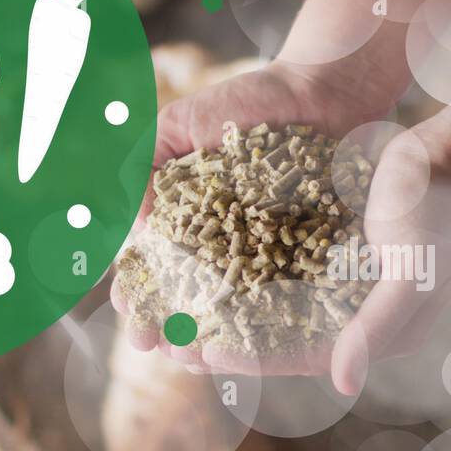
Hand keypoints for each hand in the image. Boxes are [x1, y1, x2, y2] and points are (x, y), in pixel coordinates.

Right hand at [112, 59, 396, 352]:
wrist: (323, 91)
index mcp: (188, 219)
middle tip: (148, 345)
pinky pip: (292, 299)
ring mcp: (269, 256)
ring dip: (206, 338)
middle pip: (187, 297)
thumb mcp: (183, 124)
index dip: (136, 290)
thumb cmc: (249, 101)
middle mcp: (226, 245)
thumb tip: (127, 223)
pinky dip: (270, 325)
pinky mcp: (313, 260)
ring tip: (188, 359)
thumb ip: (144, 164)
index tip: (127, 310)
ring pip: (233, 309)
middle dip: (163, 324)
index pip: (153, 266)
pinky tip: (252, 347)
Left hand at [162, 124, 450, 395]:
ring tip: (173, 310)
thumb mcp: (411, 271)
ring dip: (221, 308)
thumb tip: (344, 384)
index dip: (251, 358)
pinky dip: (236, 270)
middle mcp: (357, 313)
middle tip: (170, 345)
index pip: (305, 356)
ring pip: (268, 304)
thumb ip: (376, 327)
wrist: (446, 152)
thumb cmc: (435, 210)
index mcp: (383, 332)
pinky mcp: (327, 247)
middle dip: (224, 341)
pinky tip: (197, 264)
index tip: (202, 354)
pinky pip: (274, 266)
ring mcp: (341, 280)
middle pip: (279, 336)